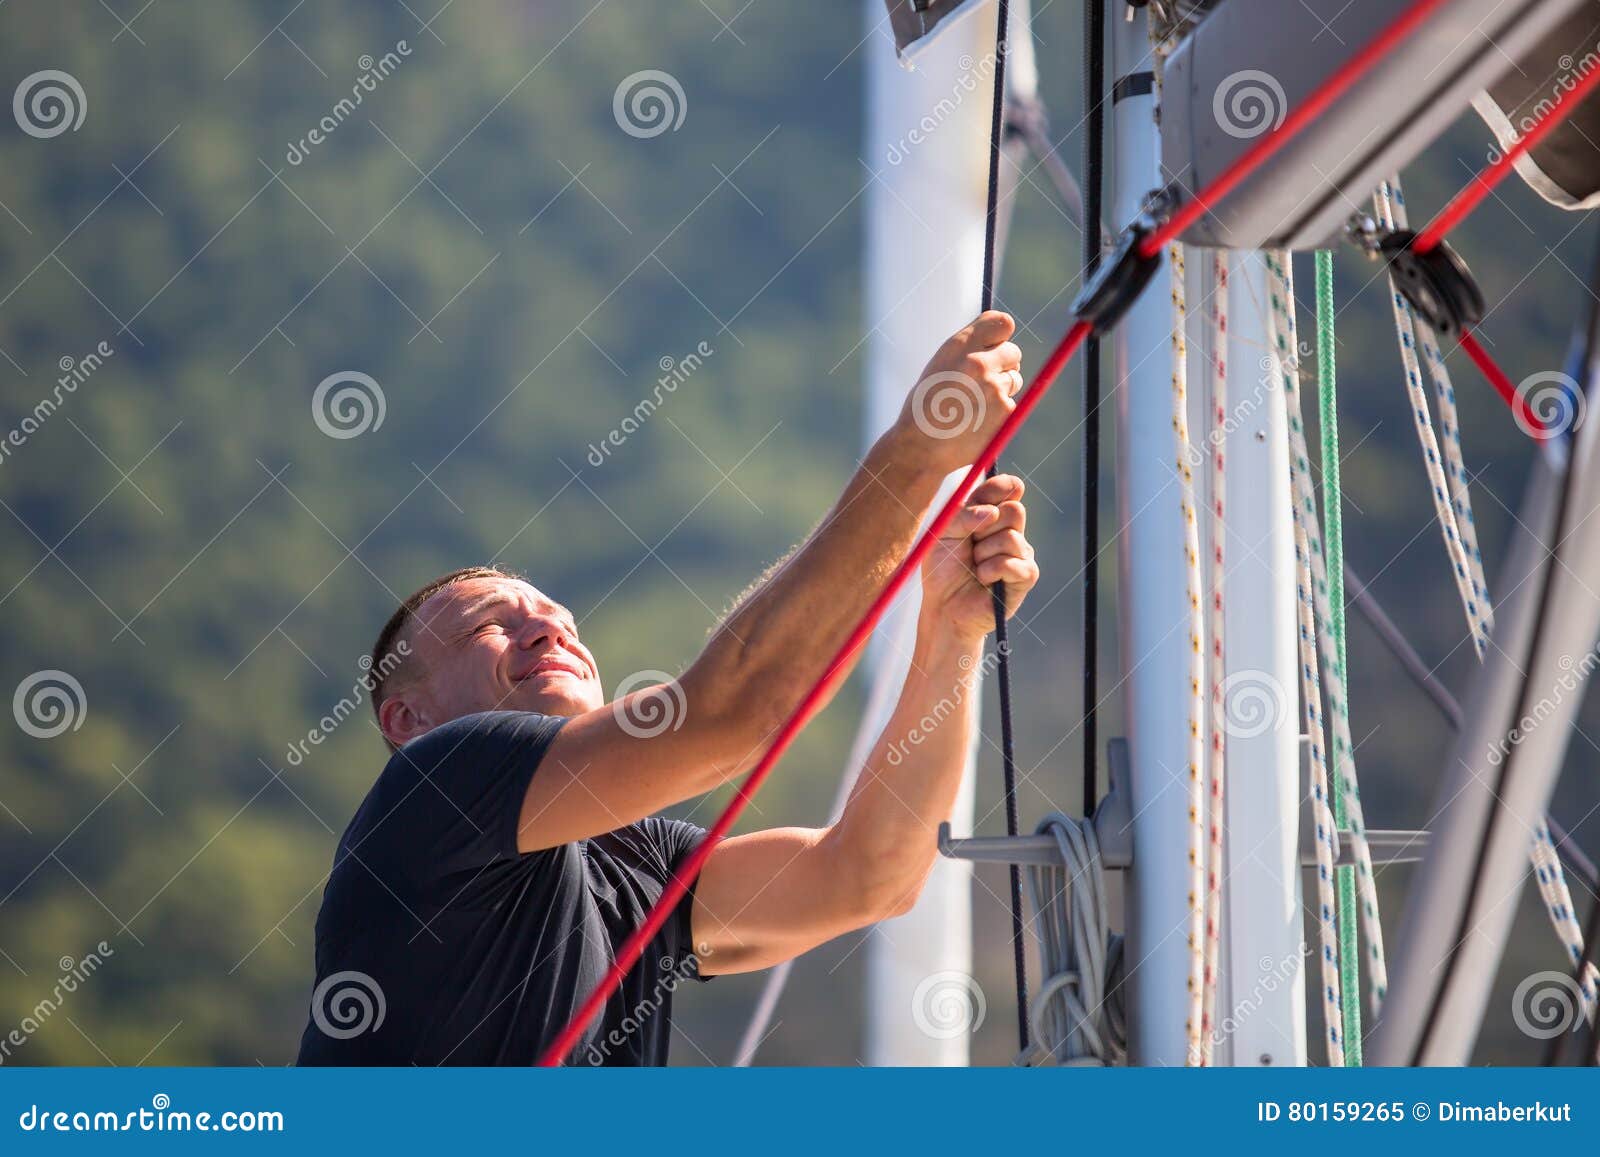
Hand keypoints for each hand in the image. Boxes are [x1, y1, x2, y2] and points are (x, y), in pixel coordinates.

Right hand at [890, 312, 1023, 474]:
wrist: (920, 448)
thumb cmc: (925, 407)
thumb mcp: (939, 366)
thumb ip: (968, 349)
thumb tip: (999, 340)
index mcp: (959, 345)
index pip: (1002, 323)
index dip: (1000, 336)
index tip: (993, 346)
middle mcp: (979, 362)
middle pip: (1013, 352)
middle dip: (1003, 365)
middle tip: (981, 383)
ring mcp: (995, 387)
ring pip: (1014, 379)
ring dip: (1002, 389)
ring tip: (973, 405)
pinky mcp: (1005, 410)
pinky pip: (1012, 404)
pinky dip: (999, 413)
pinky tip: (976, 422)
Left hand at [919, 474, 1037, 640]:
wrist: (944, 606)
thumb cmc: (942, 569)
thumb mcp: (942, 534)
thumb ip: (963, 515)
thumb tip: (991, 512)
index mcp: (990, 514)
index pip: (1007, 489)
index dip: (1001, 487)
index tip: (985, 498)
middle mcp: (1009, 530)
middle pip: (1014, 510)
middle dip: (986, 526)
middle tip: (972, 542)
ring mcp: (1020, 553)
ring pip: (1011, 538)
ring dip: (984, 554)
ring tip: (974, 567)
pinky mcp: (1026, 576)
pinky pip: (1014, 563)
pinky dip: (991, 571)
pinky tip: (984, 579)